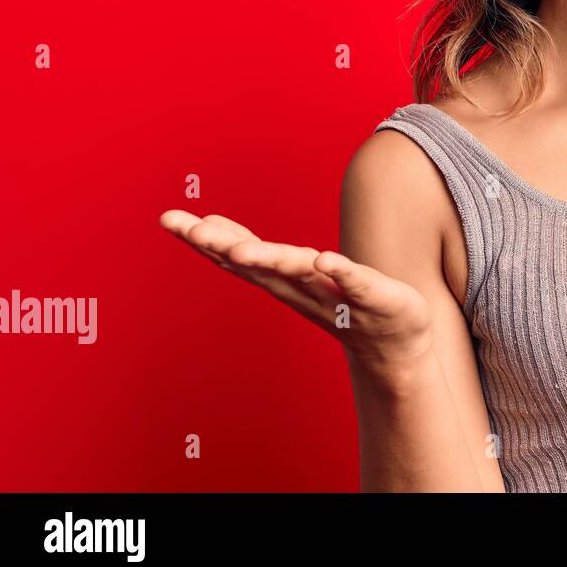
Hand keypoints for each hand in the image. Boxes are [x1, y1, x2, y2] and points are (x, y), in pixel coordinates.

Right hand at [158, 210, 433, 375]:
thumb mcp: (293, 270)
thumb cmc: (341, 302)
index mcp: (283, 278)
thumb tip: (209, 224)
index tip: (170, 221)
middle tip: (193, 233)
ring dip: (271, 261)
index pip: (239, 256)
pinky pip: (356, 283)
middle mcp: (303, 287)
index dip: (205, 240)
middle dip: (225, 249)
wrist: (395, 346)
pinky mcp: (374, 298)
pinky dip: (341, 272)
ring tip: (241, 251)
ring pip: (299, 274)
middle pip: (260, 266)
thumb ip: (256, 250)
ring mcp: (336, 294)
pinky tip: (324, 259)